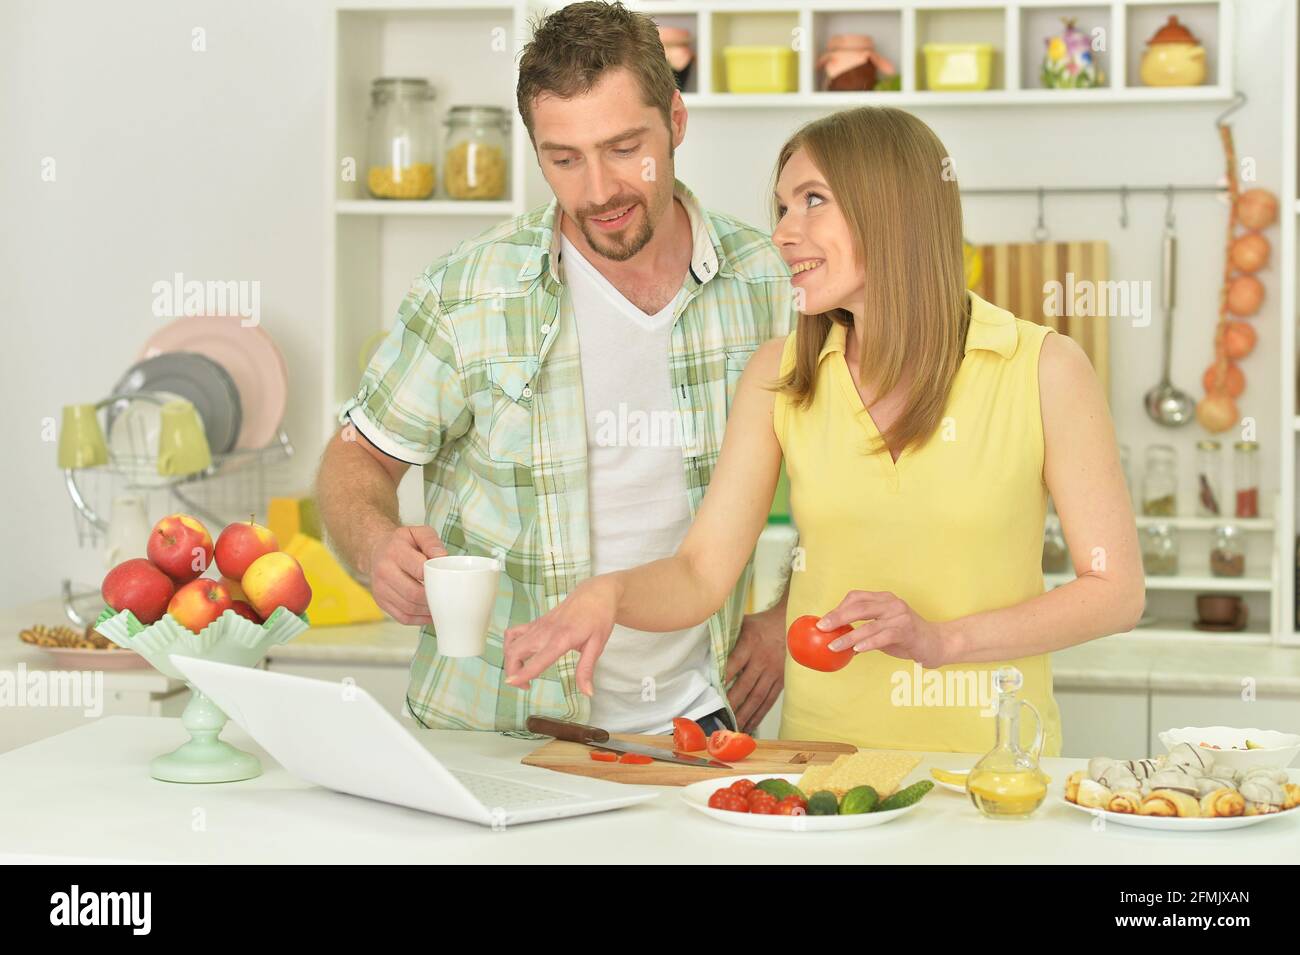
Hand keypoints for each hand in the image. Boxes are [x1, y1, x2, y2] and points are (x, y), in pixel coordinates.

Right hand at [368, 525, 446, 624]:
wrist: (377, 550)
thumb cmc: (404, 542)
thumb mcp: (418, 532)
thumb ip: (432, 542)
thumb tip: (443, 557)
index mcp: (395, 551)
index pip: (419, 569)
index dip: (436, 578)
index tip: (448, 580)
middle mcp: (383, 570)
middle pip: (413, 593)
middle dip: (433, 598)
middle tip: (449, 597)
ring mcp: (380, 589)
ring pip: (408, 608)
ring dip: (428, 610)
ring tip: (442, 606)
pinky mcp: (380, 601)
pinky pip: (403, 617)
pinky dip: (420, 619)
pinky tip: (430, 614)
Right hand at [503, 577, 619, 695]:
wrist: (596, 593)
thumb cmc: (599, 618)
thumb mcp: (597, 646)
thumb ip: (586, 670)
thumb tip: (587, 693)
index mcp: (562, 639)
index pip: (538, 659)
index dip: (522, 673)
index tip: (510, 683)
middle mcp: (545, 631)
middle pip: (515, 651)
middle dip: (512, 671)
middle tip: (526, 686)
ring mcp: (539, 625)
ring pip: (511, 642)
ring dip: (510, 660)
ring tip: (522, 672)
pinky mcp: (537, 622)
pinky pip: (514, 632)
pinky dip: (510, 645)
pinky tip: (520, 654)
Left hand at [725, 606, 785, 732]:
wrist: (790, 624)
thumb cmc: (761, 624)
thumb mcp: (743, 623)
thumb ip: (726, 635)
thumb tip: (702, 645)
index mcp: (750, 642)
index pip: (735, 662)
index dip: (724, 677)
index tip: (713, 692)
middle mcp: (762, 659)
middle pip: (746, 685)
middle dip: (733, 703)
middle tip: (721, 718)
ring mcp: (774, 671)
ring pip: (758, 696)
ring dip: (745, 714)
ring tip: (734, 727)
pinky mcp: (781, 680)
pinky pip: (770, 700)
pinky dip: (759, 714)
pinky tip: (750, 724)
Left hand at [817, 590, 947, 669]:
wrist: (935, 643)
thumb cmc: (905, 637)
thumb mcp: (882, 629)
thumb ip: (862, 629)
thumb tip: (834, 638)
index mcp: (884, 598)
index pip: (856, 597)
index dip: (838, 608)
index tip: (824, 621)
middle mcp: (891, 603)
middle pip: (859, 607)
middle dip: (838, 617)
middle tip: (823, 628)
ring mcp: (900, 616)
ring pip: (869, 624)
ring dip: (849, 636)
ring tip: (834, 646)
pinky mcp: (907, 631)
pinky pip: (883, 636)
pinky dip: (868, 643)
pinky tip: (857, 650)